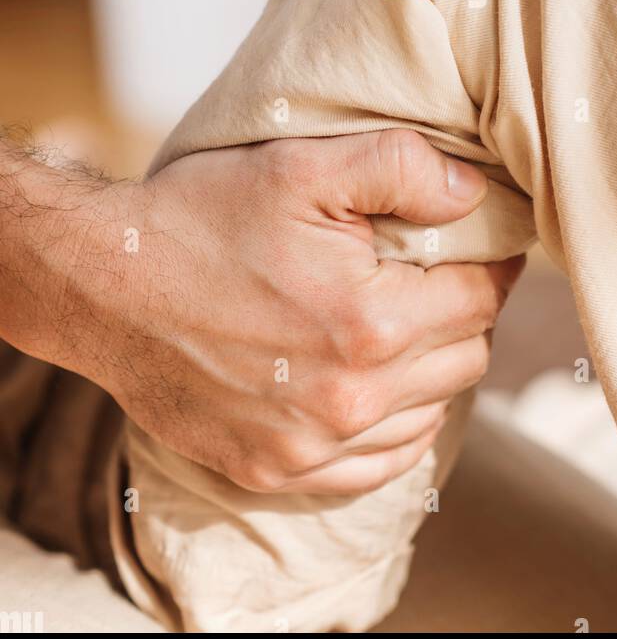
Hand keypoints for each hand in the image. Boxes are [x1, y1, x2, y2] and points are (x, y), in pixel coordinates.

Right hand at [43, 132, 520, 494]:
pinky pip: (380, 465)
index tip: (478, 243)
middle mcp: (350, 400)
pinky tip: (377, 387)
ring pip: (430, 413)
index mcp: (370, 323)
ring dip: (433, 369)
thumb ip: (401, 169)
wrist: (105, 285)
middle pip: (465, 357)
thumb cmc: (203, 218)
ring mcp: (312, 447)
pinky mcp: (277, 471)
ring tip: (404, 325)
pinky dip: (395, 427)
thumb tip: (473, 194)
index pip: (482, 298)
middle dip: (463, 312)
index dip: (489, 262)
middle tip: (437, 277)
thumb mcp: (302, 166)